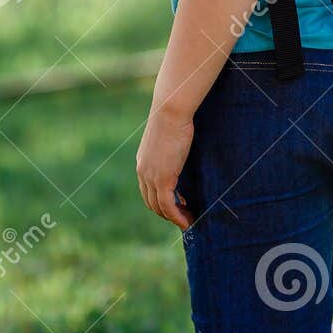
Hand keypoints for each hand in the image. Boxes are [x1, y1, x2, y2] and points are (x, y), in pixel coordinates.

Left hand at [136, 105, 195, 228]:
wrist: (170, 112)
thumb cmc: (173, 118)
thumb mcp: (167, 137)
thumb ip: (169, 149)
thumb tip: (180, 150)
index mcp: (143, 163)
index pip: (148, 191)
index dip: (161, 202)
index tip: (179, 205)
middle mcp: (143, 172)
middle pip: (152, 203)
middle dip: (167, 213)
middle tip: (185, 216)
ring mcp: (152, 177)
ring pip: (160, 208)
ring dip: (174, 218)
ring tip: (189, 221)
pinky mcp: (163, 179)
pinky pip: (169, 206)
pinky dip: (177, 217)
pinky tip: (188, 221)